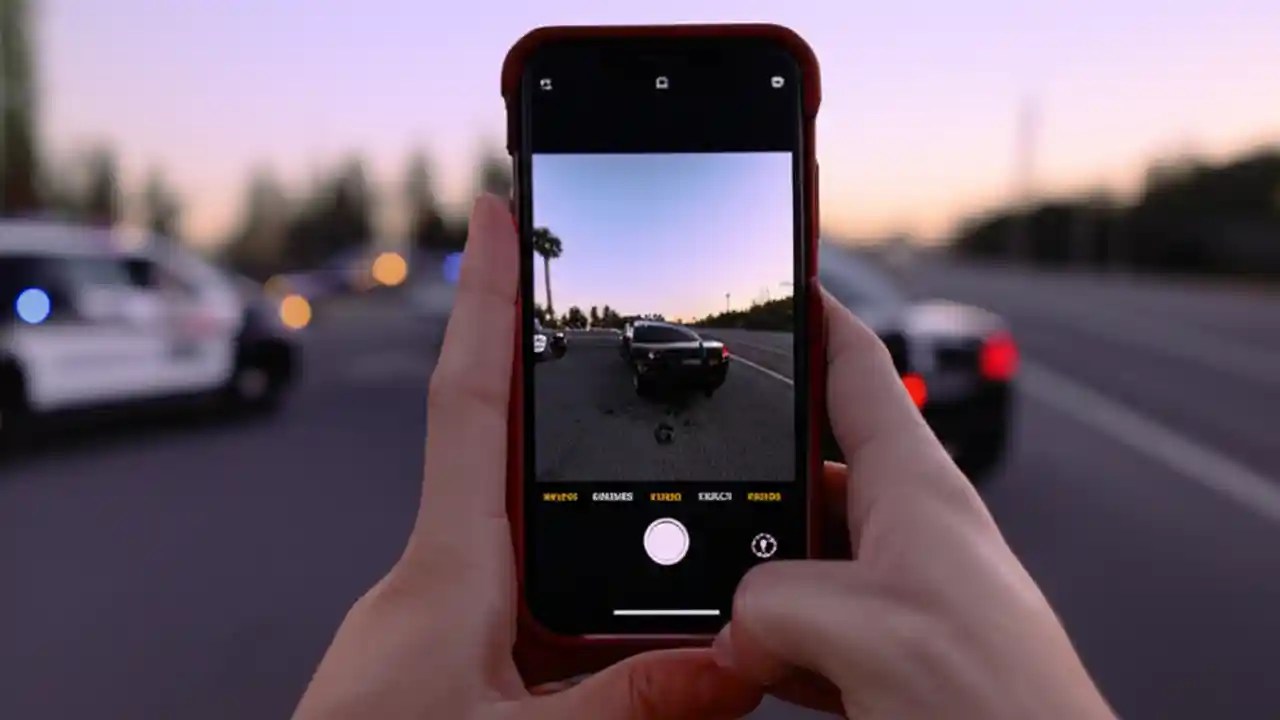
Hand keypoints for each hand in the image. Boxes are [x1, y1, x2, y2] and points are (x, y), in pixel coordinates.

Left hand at [293, 195, 761, 719]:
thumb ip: (632, 704)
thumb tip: (738, 653)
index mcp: (445, 571)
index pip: (472, 402)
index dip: (487, 298)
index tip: (498, 214)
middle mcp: (442, 583)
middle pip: (536, 484)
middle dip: (600, 445)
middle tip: (671, 428)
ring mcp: (448, 628)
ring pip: (551, 565)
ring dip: (614, 570)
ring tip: (687, 612)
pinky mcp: (456, 668)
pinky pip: (539, 622)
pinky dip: (596, 633)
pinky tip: (635, 670)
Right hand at [712, 290, 1115, 718]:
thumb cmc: (1000, 704)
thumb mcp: (864, 629)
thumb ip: (771, 602)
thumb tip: (733, 622)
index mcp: (914, 486)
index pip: (856, 365)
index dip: (813, 313)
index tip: (775, 277)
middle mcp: (903, 528)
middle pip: (803, 469)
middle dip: (747, 487)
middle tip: (699, 506)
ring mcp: (891, 592)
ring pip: (793, 556)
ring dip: (753, 583)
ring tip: (725, 612)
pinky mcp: (882, 651)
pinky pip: (803, 624)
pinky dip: (767, 641)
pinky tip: (751, 664)